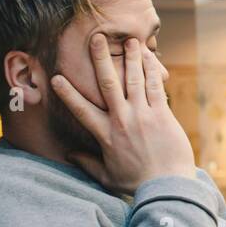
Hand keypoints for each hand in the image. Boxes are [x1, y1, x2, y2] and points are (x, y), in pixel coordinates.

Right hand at [51, 34, 196, 193]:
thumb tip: (69, 155)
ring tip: (129, 40)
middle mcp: (122, 121)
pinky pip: (155, 88)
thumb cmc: (138, 184)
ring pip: (134, 80)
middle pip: (108, 84)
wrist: (168, 187)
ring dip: (131, 58)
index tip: (56, 77)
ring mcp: (144, 116)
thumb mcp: (107, 176)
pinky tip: (149, 57)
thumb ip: (87, 163)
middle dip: (101, 60)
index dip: (68, 93)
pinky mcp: (163, 116)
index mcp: (105, 136)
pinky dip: (151, 71)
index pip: (82, 110)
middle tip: (96, 39)